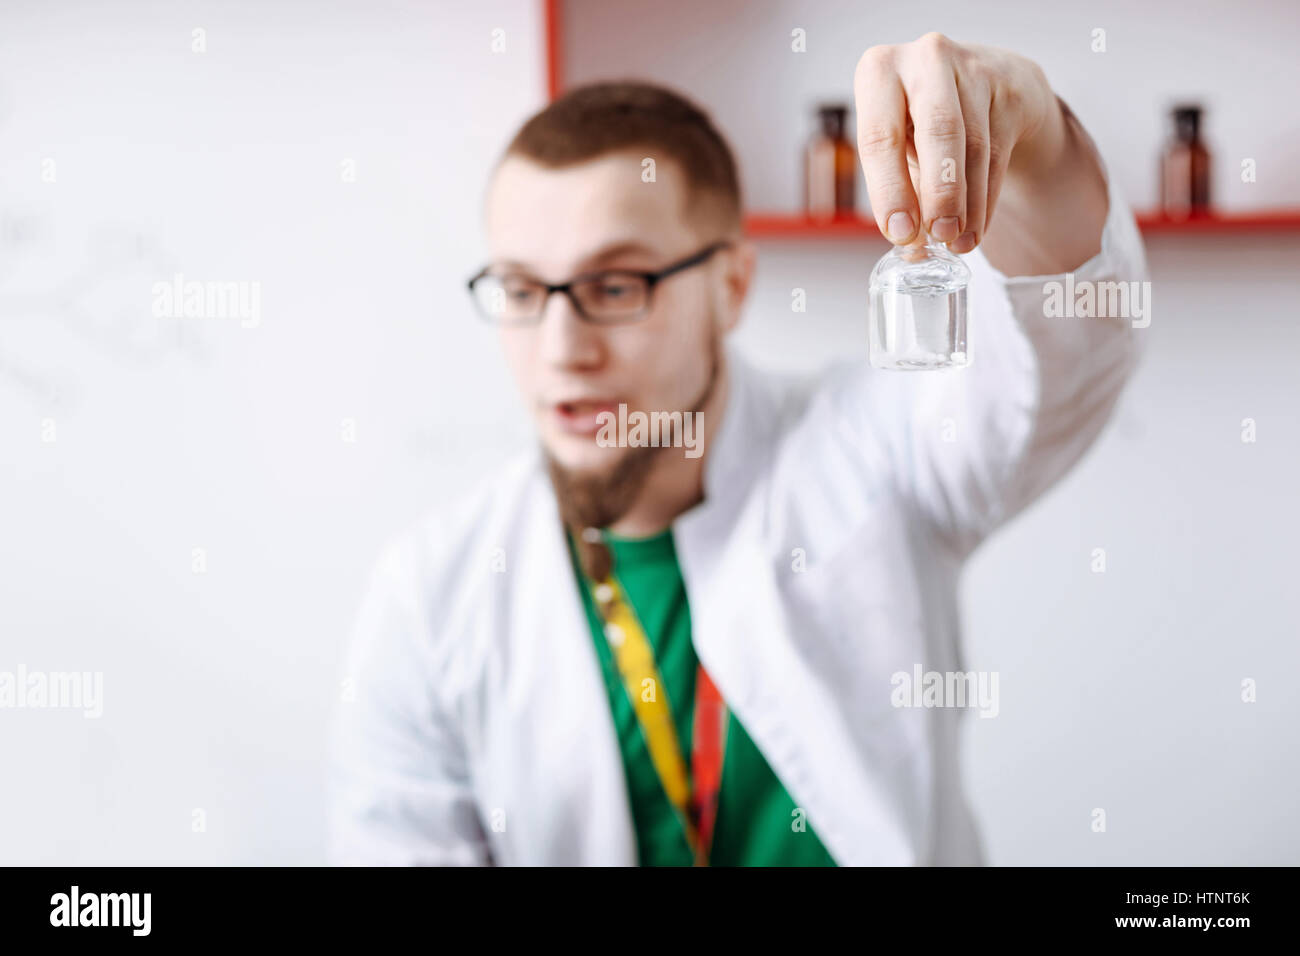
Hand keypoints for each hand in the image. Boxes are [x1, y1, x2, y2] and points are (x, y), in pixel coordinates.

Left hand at [853, 32, 1063, 254]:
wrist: (983, 83)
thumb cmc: (921, 120)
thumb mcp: (897, 144)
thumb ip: (900, 188)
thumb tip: (912, 243)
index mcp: (880, 71)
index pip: (879, 136)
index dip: (889, 190)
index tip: (900, 233)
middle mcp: (926, 59)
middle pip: (937, 130)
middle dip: (938, 191)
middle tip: (938, 235)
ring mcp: (972, 68)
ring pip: (974, 147)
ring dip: (966, 204)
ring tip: (957, 242)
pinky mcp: (1009, 88)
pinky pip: (998, 154)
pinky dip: (986, 199)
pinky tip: (976, 228)